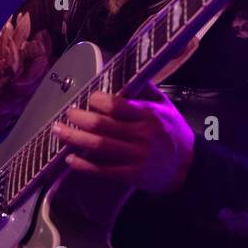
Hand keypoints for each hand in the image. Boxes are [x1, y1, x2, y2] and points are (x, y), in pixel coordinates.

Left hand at [53, 84, 194, 193]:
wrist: (189, 166)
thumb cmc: (174, 132)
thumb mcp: (166, 106)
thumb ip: (147, 90)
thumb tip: (128, 72)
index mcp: (149, 115)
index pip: (118, 106)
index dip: (98, 101)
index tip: (89, 97)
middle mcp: (141, 135)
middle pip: (103, 126)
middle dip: (80, 118)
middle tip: (66, 113)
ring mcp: (136, 157)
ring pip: (99, 147)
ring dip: (75, 139)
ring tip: (58, 131)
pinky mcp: (132, 174)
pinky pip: (104, 170)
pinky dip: (85, 165)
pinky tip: (70, 159)